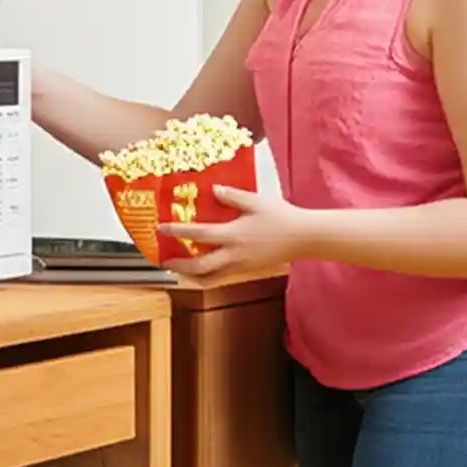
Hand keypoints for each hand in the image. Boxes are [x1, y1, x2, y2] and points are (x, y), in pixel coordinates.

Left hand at [157, 185, 310, 279]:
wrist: (304, 237)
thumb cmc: (281, 217)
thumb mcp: (256, 201)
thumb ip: (232, 196)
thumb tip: (213, 189)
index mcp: (233, 235)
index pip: (198, 234)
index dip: (177, 231)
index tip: (161, 228)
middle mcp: (234, 254)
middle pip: (199, 267)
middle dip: (178, 266)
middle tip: (164, 261)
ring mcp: (241, 265)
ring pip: (210, 277)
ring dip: (191, 275)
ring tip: (180, 269)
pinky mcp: (247, 270)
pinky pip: (222, 277)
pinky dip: (208, 275)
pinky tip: (204, 268)